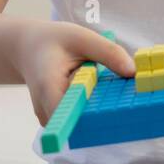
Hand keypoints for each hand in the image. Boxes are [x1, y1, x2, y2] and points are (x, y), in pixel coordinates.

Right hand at [10, 21, 135, 126]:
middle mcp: (45, 109)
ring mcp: (49, 118)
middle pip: (80, 125)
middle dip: (105, 114)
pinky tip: (99, 94)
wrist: (29, 48)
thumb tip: (134, 72)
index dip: (96, 118)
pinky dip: (91, 110)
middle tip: (126, 98)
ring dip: (98, 112)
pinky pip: (77, 121)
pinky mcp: (56, 120)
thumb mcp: (82, 38)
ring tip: (110, 91)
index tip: (120, 111)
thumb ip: (108, 52)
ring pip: (80, 125)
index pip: (71, 117)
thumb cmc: (55, 40)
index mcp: (49, 88)